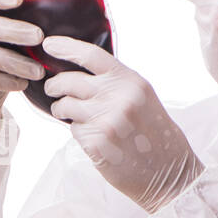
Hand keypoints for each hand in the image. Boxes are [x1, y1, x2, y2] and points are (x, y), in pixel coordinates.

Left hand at [42, 36, 204, 212]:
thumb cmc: (155, 134)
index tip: (49, 45)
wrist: (169, 172)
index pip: (91, 55)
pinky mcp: (96, 142)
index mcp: (130, 81)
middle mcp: (117, 97)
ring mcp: (105, 120)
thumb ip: (115, 84)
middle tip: (52, 89)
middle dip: (54, 85)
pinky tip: (92, 137)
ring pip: (65, 106)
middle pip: (69, 81)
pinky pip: (73, 129)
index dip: (66, 48)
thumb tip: (80, 73)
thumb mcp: (142, 98)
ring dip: (61, 110)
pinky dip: (77, 132)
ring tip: (66, 114)